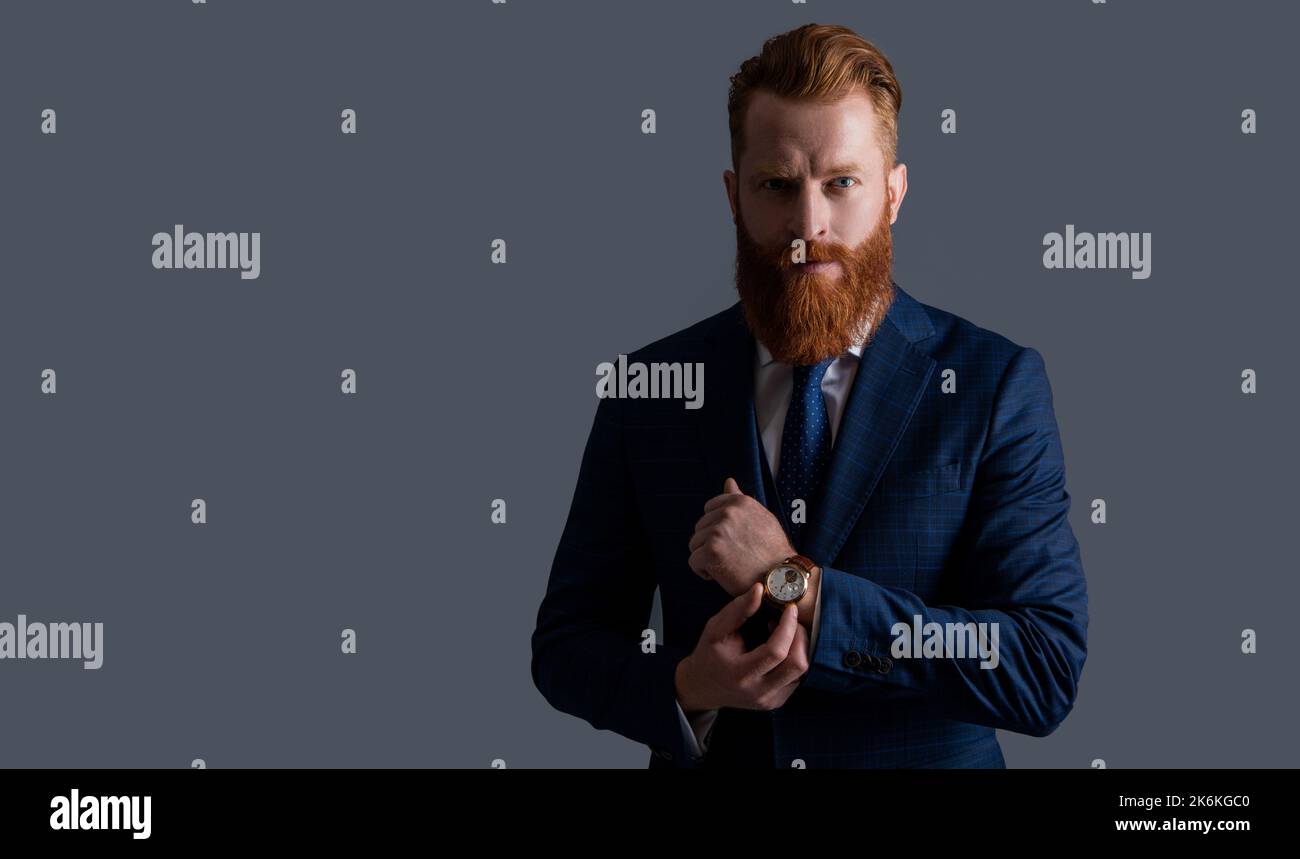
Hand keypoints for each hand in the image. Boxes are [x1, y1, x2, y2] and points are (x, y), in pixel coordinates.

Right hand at [674, 582, 809, 712]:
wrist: (703, 688)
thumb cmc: (709, 654)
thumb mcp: (716, 629)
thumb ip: (738, 609)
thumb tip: (760, 589)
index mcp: (740, 674)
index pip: (776, 652)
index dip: (788, 627)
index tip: (790, 608)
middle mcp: (758, 692)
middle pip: (797, 664)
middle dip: (799, 636)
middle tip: (789, 619)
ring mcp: (769, 700)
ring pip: (802, 672)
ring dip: (799, 646)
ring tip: (782, 632)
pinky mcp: (776, 702)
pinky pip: (797, 678)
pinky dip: (794, 657)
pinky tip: (780, 647)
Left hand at [688, 477, 795, 596]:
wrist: (781, 577)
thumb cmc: (772, 550)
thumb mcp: (761, 517)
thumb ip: (740, 500)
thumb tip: (728, 481)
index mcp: (739, 502)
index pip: (709, 509)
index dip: (717, 528)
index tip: (732, 540)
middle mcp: (728, 513)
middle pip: (700, 528)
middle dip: (711, 543)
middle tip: (735, 555)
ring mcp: (718, 532)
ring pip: (695, 544)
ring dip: (707, 557)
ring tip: (730, 564)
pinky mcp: (711, 552)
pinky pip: (693, 562)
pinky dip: (704, 572)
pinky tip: (723, 574)